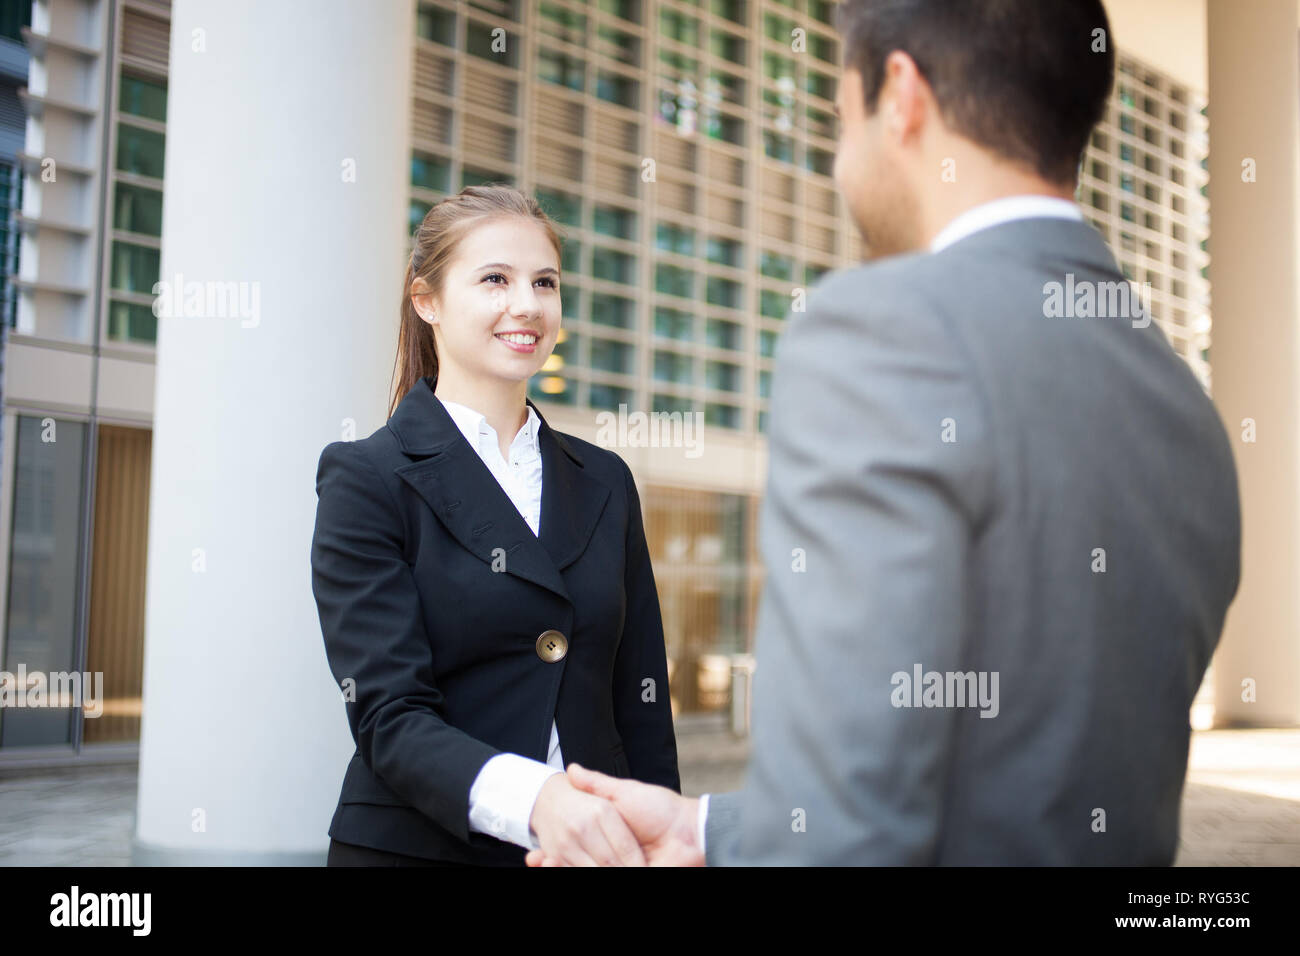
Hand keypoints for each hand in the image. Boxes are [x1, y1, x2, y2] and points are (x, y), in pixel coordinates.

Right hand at [526, 763, 703, 866]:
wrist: (690, 831)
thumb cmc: (660, 809)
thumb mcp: (623, 793)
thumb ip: (597, 785)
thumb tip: (572, 769)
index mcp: (611, 838)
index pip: (578, 847)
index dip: (555, 851)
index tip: (537, 853)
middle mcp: (614, 856)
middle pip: (578, 863)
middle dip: (555, 862)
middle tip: (536, 859)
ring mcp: (622, 866)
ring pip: (586, 868)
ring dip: (562, 866)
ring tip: (543, 862)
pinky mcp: (634, 873)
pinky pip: (600, 874)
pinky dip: (576, 868)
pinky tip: (557, 865)